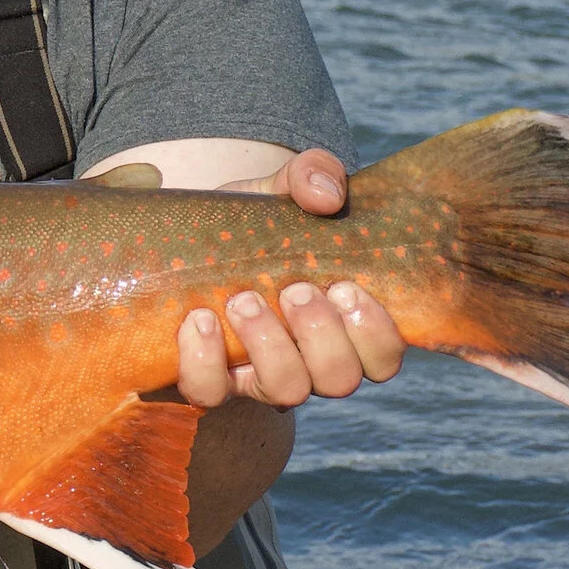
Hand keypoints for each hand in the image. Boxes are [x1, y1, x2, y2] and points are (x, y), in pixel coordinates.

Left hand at [174, 149, 405, 407]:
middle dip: (323, 336)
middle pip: (342, 379)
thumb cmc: (255, 225)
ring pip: (287, 391)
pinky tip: (199, 319)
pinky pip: (211, 393)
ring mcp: (260, 376)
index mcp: (345, 325)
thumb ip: (312, 175)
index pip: (384, 356)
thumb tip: (327, 194)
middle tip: (296, 290)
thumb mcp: (281, 189)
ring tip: (243, 300)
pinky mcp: (210, 380)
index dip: (375, 333)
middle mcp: (311, 361)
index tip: (346, 286)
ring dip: (270, 346)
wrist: (184, 246)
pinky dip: (205, 361)